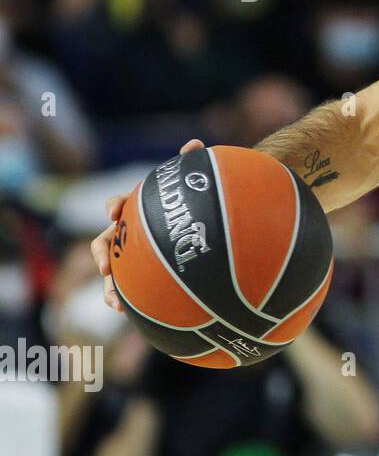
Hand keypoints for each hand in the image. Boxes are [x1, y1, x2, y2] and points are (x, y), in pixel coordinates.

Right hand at [91, 139, 203, 311]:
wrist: (199, 228)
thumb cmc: (192, 205)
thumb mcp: (191, 187)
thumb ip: (190, 166)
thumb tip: (195, 144)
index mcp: (139, 209)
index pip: (121, 203)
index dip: (115, 206)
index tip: (116, 211)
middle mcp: (130, 232)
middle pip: (106, 241)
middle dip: (102, 253)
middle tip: (106, 266)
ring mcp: (133, 255)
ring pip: (112, 269)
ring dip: (108, 284)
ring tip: (115, 300)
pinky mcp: (140, 275)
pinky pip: (125, 288)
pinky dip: (121, 297)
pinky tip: (125, 310)